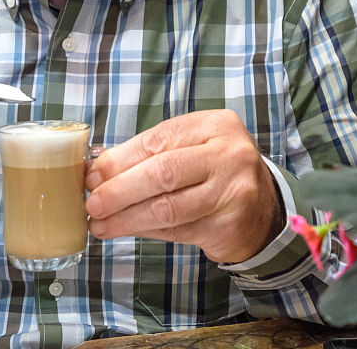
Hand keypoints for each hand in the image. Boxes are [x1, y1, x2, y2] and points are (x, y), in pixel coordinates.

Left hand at [84, 110, 283, 263]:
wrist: (264, 209)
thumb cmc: (216, 173)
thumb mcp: (191, 148)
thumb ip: (150, 154)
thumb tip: (97, 169)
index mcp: (216, 125)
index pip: (158, 140)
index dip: (120, 159)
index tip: (92, 175)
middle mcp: (229, 155)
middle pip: (162, 173)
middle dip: (119, 190)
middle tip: (92, 203)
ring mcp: (233, 192)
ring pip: (167, 207)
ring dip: (126, 218)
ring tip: (100, 223)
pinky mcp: (228, 226)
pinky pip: (176, 230)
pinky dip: (145, 230)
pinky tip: (126, 230)